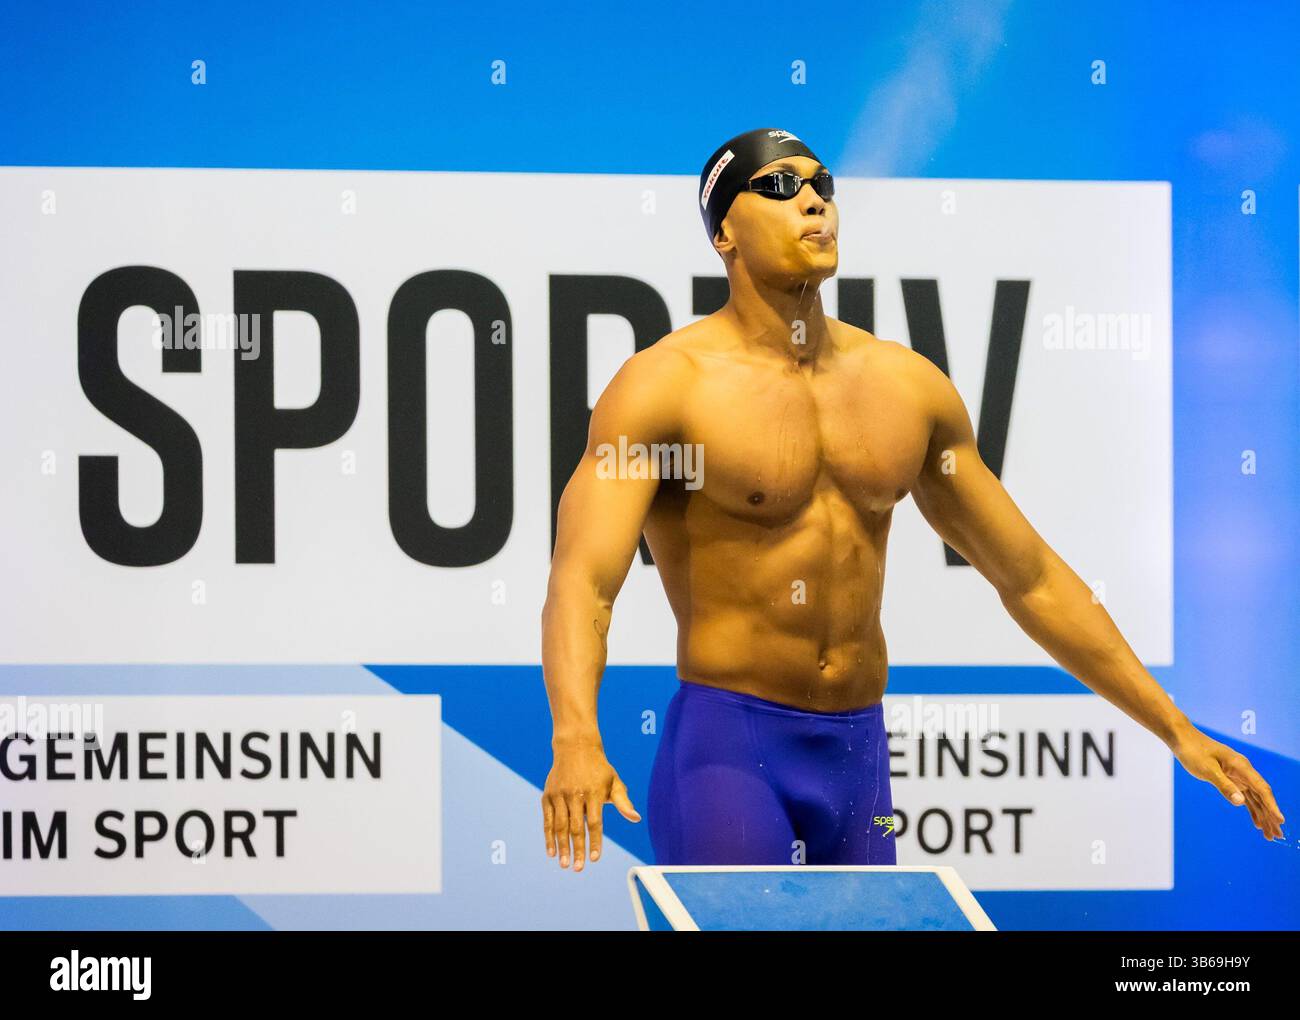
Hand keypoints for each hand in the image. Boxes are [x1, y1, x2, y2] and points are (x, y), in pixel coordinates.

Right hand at [542, 740, 639, 870]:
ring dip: (561, 847)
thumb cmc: (598, 768)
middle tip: (578, 868)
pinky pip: (547, 819)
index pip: (595, 822)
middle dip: (577, 849)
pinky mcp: (548, 795)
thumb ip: (623, 802)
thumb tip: (636, 818)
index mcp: (594, 792)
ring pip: (560, 825)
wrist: (575, 746)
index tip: (595, 858)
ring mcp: (560, 794)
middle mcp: (575, 794)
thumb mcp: (613, 781)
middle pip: (576, 827)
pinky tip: (551, 852)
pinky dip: (548, 836)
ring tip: (564, 864)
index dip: (595, 841)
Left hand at [1169, 725, 1284, 840]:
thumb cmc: (1194, 751)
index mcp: (1241, 766)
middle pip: (1262, 796)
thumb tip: (1241, 802)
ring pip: (1255, 798)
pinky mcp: (1231, 778)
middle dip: (1270, 816)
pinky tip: (1256, 822)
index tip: (1280, 820)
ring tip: (1269, 834)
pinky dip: (1252, 809)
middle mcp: (1244, 771)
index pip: (1261, 789)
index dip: (1271, 806)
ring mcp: (1238, 775)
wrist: (1183, 739)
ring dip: (1263, 815)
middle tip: (1277, 835)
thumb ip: (1224, 786)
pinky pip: (1246, 796)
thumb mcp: (1207, 769)